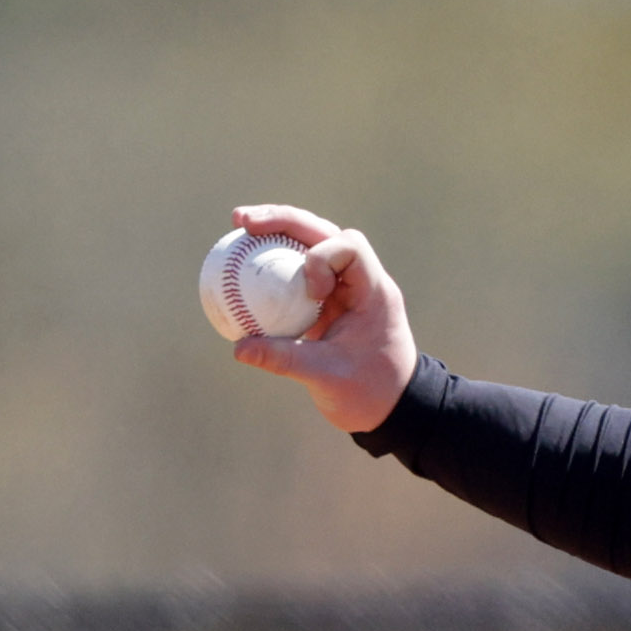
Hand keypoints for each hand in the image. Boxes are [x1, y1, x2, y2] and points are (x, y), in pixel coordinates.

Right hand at [222, 203, 417, 435]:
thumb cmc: (370, 394)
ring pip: (312, 242)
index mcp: (373, 292)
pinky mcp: (329, 298)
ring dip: (277, 230)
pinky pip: (299, 269)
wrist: (392, 409)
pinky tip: (242, 261)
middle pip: (324, 231)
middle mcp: (361, 281)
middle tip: (243, 221)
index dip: (323, 258)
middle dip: (284, 220)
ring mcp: (344, 287)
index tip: (313, 294)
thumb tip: (238, 349)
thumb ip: (284, 360)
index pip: (350, 247)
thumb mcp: (327, 379)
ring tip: (239, 225)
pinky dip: (274, 261)